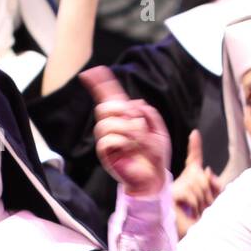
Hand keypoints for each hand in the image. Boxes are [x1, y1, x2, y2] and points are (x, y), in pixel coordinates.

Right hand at [80, 66, 170, 196]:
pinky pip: (107, 140)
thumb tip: (136, 102)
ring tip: (138, 138)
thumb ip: (150, 114)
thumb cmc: (156, 157)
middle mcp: (114, 128)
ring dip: (125, 128)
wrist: (154, 178)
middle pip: (104, 107)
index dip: (101, 84)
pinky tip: (131, 147)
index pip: (110, 98)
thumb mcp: (159, 131)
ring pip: (105, 123)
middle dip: (119, 109)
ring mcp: (108, 141)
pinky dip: (122, 141)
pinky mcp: (106, 155)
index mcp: (126, 119)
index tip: (91, 72)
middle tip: (134, 118)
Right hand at [171, 130, 220, 237]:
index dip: (195, 147)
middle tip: (207, 208)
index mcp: (191, 181)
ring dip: (203, 202)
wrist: (187, 240)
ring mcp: (173, 189)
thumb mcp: (213, 203)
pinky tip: (192, 213)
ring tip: (199, 214)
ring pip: (197, 184)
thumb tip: (208, 170)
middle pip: (201, 175)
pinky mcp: (169, 197)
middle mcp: (180, 182)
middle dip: (209, 192)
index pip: (193, 161)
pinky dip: (195, 205)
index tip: (195, 134)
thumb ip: (215, 186)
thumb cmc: (200, 223)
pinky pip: (188, 193)